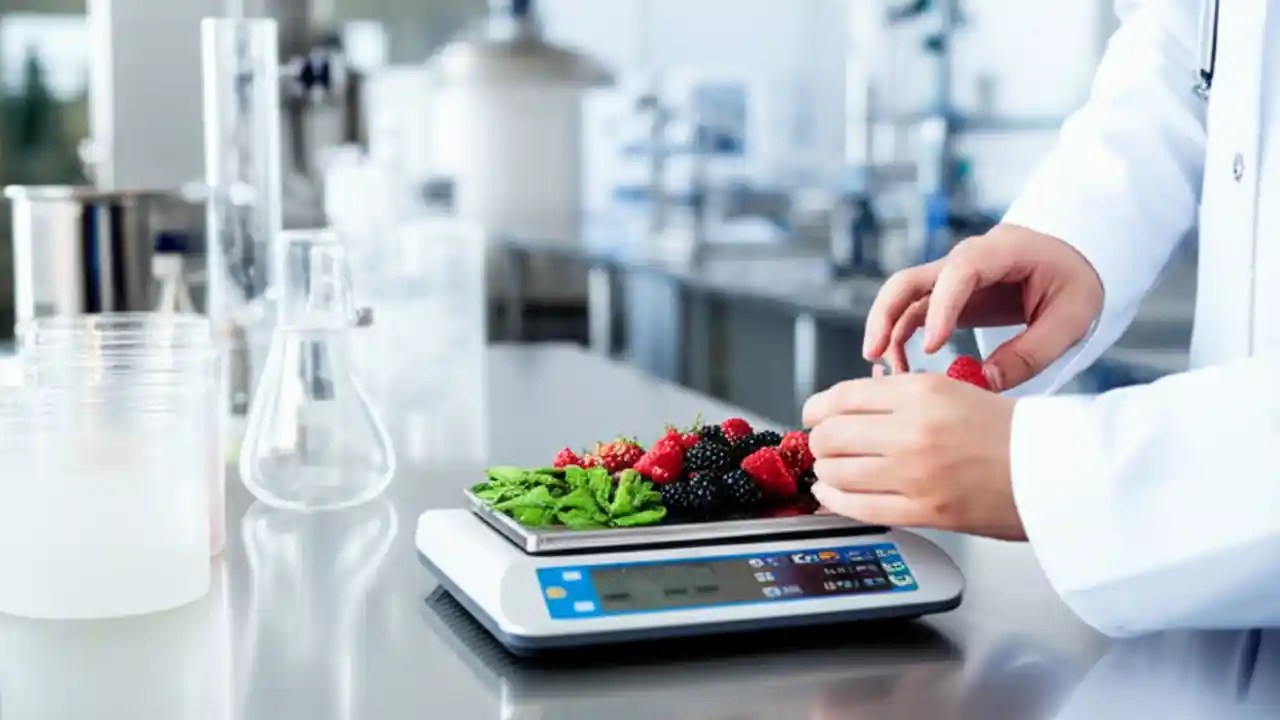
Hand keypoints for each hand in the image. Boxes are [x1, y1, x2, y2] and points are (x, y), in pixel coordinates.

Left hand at [802, 372, 1023, 540]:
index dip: (817, 408)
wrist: (1054, 471)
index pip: (842, 397)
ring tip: (830, 468)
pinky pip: (856, 507)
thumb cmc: (1008, 432)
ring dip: (825, 470)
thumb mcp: (952, 391)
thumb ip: (898, 397)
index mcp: (921, 393)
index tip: (813, 415)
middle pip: (830, 435)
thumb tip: (847, 406)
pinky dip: (835, 499)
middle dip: (820, 440)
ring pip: (836, 470)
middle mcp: (912, 432)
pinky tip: (832, 492)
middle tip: (824, 444)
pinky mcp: (923, 512)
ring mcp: (915, 474)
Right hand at [863, 224, 1102, 390]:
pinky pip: (914, 314)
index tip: (932, 349)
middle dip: (886, 314)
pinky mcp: (946, 297)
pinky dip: (901, 338)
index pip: (961, 272)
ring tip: (885, 371)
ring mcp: (951, 277)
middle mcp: (966, 258)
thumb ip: (1030, 352)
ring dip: (886, 330)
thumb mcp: (1070, 319)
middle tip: (874, 353)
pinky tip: (899, 367)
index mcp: (1003, 251)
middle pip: (911, 278)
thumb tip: (985, 383)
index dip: (942, 308)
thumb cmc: (1075, 283)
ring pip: (902, 296)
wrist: (1073, 261)